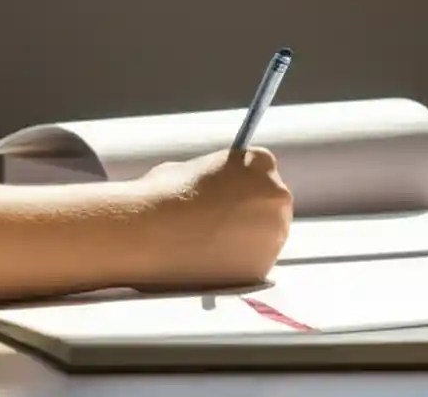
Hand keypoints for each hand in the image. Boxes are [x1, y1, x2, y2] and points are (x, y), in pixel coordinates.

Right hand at [128, 148, 292, 291]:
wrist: (150, 231)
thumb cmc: (163, 194)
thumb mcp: (193, 167)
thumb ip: (215, 177)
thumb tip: (214, 188)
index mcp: (260, 162)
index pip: (261, 171)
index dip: (242, 184)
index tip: (230, 196)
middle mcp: (277, 194)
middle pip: (270, 204)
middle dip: (250, 213)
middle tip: (222, 225)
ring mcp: (275, 231)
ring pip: (266, 236)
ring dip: (247, 240)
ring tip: (213, 246)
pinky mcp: (263, 265)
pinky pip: (256, 264)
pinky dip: (240, 265)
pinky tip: (215, 264)